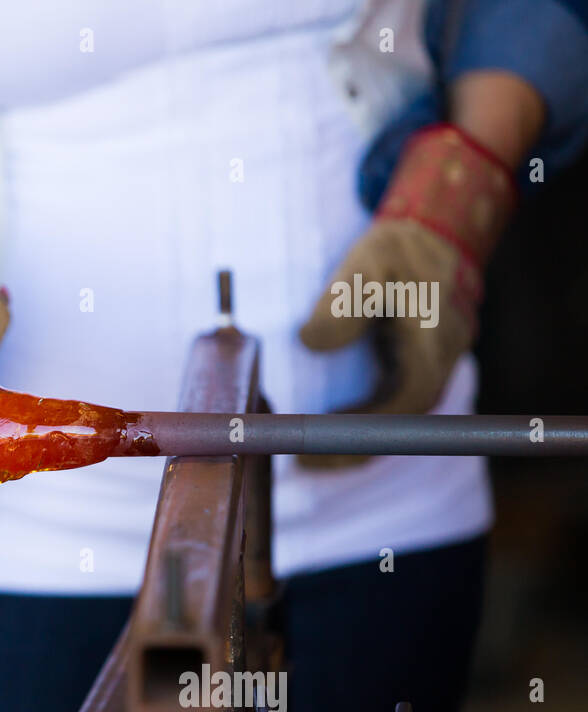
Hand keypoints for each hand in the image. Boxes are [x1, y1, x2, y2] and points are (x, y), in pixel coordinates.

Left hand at [299, 125, 515, 466]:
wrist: (430, 232)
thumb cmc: (398, 246)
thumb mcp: (367, 261)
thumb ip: (342, 301)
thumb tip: (312, 342)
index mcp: (432, 345)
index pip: (399, 409)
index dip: (355, 438)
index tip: (309, 452)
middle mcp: (436, 364)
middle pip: (395, 427)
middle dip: (346, 450)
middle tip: (295, 459)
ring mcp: (425, 367)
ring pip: (389, 420)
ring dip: (347, 440)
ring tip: (299, 449)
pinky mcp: (410, 366)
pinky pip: (383, 405)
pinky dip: (353, 420)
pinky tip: (319, 424)